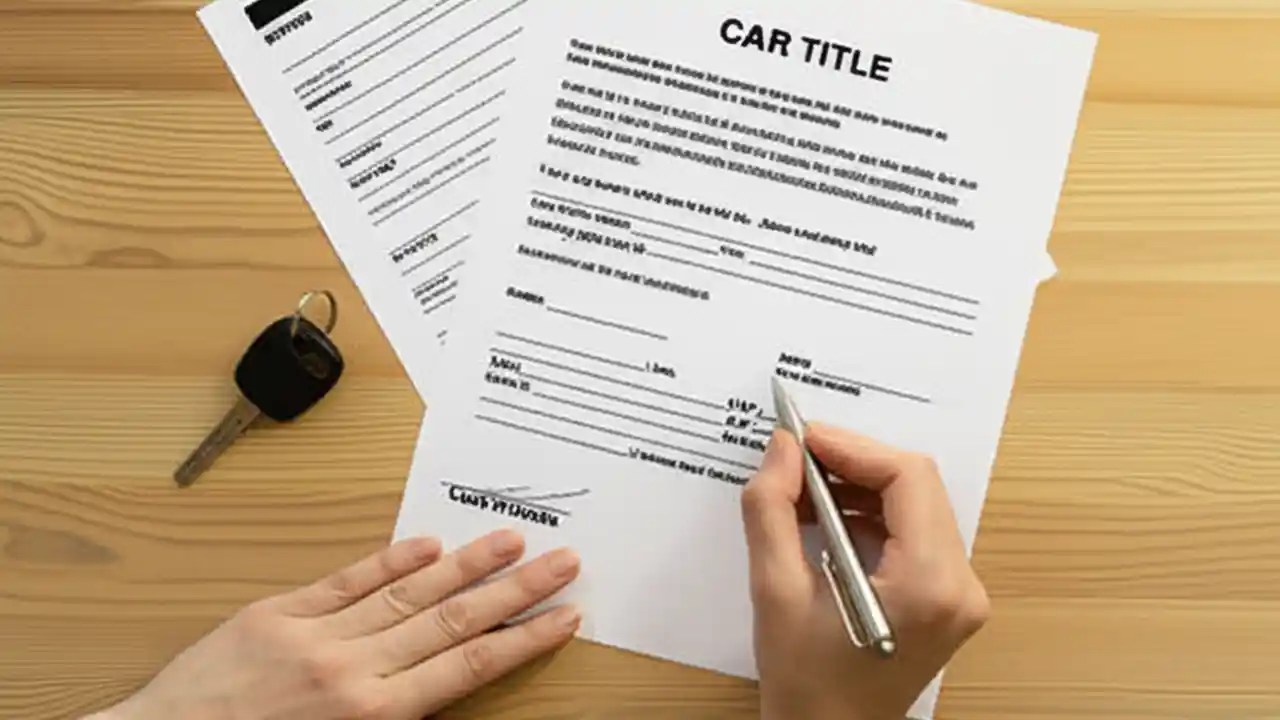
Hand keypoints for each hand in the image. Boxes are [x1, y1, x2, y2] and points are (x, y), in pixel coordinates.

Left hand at [90, 530, 579, 719]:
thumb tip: (442, 693)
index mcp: (372, 716)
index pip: (469, 665)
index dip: (523, 639)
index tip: (564, 616)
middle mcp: (352, 669)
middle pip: (453, 620)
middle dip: (515, 589)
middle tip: (562, 560)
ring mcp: (315, 635)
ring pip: (408, 592)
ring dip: (466, 564)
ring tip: (511, 539)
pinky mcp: (277, 614)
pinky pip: (346, 581)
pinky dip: (390, 561)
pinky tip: (428, 544)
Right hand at [741, 424, 989, 719]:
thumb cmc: (806, 684)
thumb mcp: (775, 592)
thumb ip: (773, 511)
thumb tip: (781, 450)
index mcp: (929, 585)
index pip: (907, 478)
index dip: (852, 447)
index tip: (803, 438)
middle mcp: (960, 586)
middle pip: (915, 486)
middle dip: (853, 462)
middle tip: (797, 456)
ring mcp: (960, 594)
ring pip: (916, 504)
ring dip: (859, 487)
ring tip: (803, 488)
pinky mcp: (947, 597)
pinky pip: (914, 531)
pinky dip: (870, 514)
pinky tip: (825, 517)